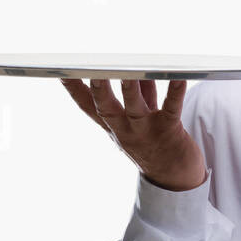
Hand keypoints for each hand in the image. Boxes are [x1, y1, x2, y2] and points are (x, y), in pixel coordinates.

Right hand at [59, 77, 205, 190]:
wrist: (175, 177)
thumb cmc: (154, 139)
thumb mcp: (137, 115)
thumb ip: (134, 89)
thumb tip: (131, 62)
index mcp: (113, 125)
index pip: (87, 106)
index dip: (73, 90)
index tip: (61, 71)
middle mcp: (125, 130)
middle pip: (106, 109)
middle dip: (99, 91)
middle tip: (93, 73)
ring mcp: (146, 131)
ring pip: (134, 109)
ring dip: (131, 90)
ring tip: (129, 72)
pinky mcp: (170, 130)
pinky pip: (171, 108)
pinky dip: (175, 92)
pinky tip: (178, 78)